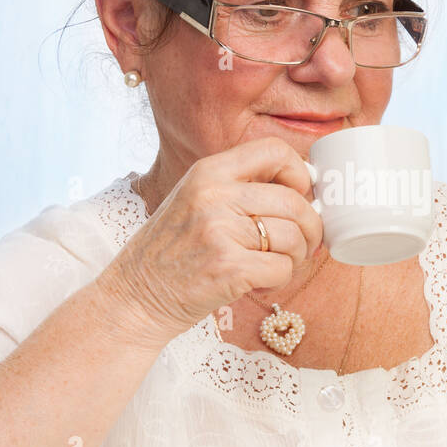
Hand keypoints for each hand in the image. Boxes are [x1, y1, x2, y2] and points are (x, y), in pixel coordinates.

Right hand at [94, 139, 322, 347]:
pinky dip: (280, 280)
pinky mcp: (228, 268)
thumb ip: (240, 188)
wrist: (135, 296)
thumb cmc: (174, 251)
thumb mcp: (197, 200)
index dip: (300, 174)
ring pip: (294, 238)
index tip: (300, 197)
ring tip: (273, 266)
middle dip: (311, 228)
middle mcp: (214, 194)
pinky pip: (282, 269)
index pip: (276, 151)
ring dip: (295, 258)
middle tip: (304, 245)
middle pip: (294, 201)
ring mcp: (220, 231)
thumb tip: (307, 190)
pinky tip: (259, 283)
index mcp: (209, 171)